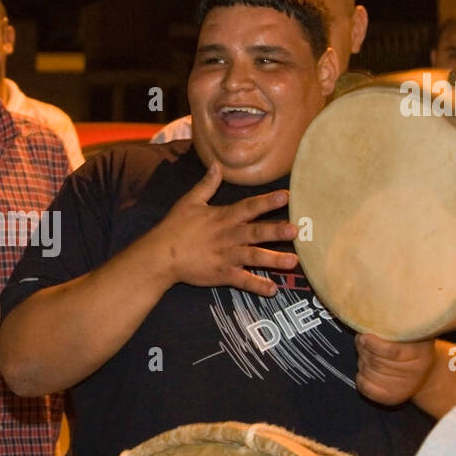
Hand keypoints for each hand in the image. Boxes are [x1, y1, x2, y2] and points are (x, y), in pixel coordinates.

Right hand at [151, 161, 298, 293]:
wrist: (160, 256)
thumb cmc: (175, 227)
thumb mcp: (190, 202)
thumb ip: (207, 185)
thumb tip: (216, 165)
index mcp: (223, 218)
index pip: (249, 207)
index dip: (267, 201)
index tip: (287, 196)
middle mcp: (229, 237)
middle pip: (256, 233)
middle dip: (276, 231)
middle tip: (295, 230)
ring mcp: (226, 257)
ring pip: (254, 257)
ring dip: (274, 260)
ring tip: (293, 262)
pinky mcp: (222, 274)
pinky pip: (243, 281)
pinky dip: (257, 286)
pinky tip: (273, 290)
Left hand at [355, 334, 434, 404]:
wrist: (424, 372)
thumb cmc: (411, 346)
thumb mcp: (408, 331)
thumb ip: (392, 326)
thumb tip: (367, 324)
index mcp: (421, 352)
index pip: (391, 352)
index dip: (373, 344)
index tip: (363, 336)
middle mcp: (415, 372)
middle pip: (376, 361)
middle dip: (363, 349)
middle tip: (361, 340)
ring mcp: (404, 387)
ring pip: (368, 371)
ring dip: (362, 360)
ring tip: (365, 353)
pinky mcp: (392, 398)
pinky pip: (366, 387)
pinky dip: (360, 377)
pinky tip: (364, 370)